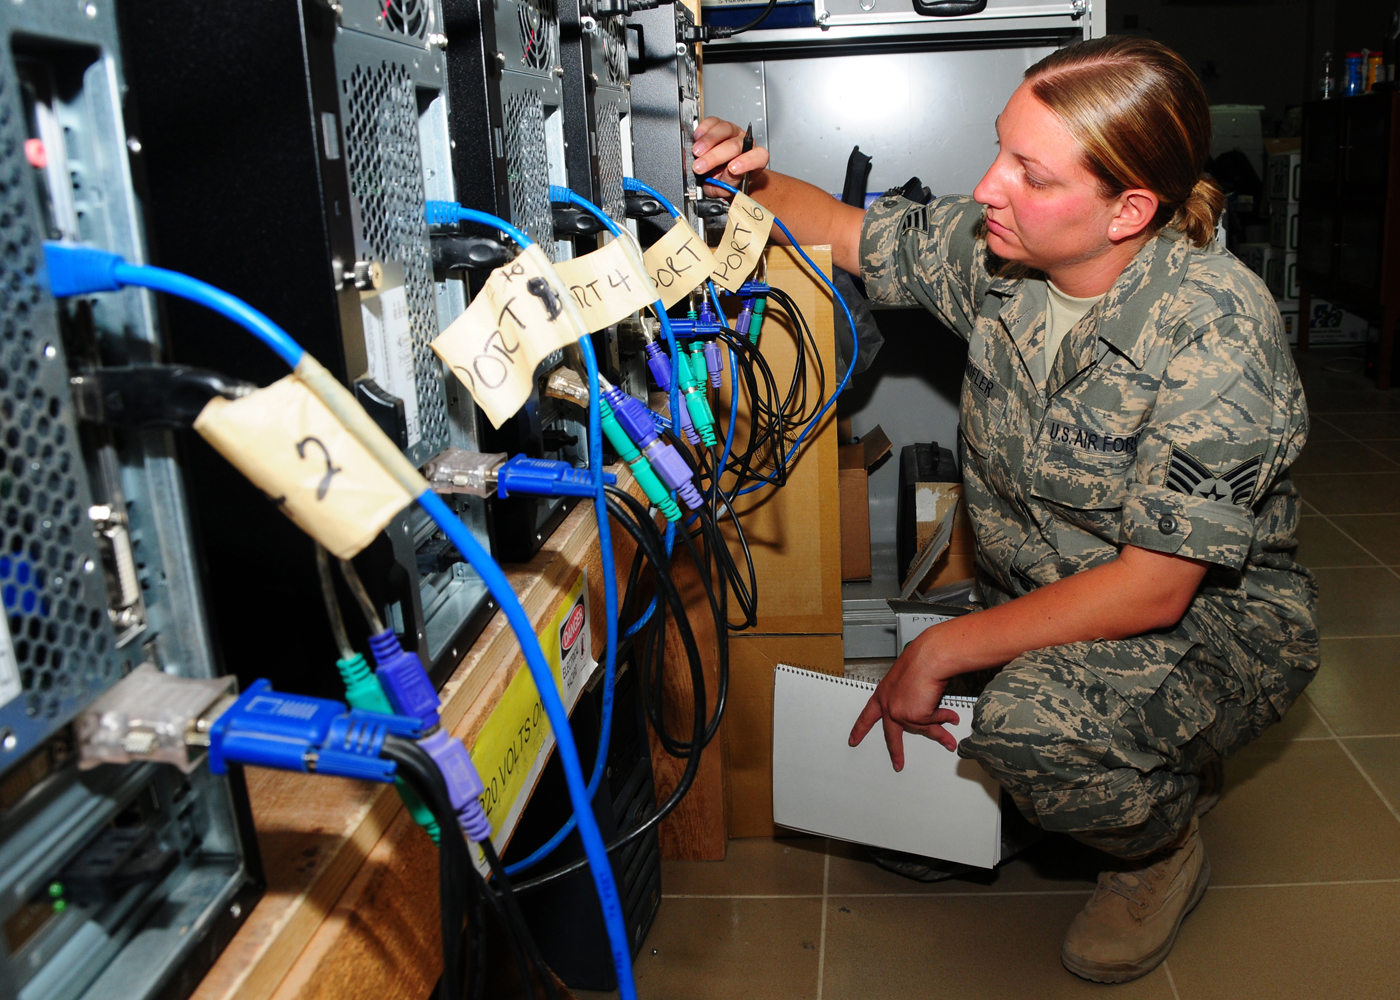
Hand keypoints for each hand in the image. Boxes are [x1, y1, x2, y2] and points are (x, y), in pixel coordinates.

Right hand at [692, 117, 769, 196]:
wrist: (719, 175)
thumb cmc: (727, 181)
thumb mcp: (727, 189)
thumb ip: (728, 184)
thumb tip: (721, 177)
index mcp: (755, 160)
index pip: (758, 157)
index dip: (747, 162)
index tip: (732, 169)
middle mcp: (746, 143)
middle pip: (735, 145)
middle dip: (715, 156)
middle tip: (700, 166)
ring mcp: (733, 132)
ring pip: (724, 130)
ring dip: (708, 141)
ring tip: (696, 152)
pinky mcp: (719, 124)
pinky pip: (713, 122)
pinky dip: (704, 129)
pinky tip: (697, 138)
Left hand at [848, 632, 960, 770]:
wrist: (929, 658)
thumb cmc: (919, 661)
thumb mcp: (907, 682)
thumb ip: (911, 699)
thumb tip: (929, 717)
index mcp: (882, 694)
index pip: (867, 715)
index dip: (860, 728)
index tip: (853, 739)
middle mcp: (889, 705)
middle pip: (891, 734)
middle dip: (896, 751)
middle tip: (897, 763)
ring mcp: (901, 712)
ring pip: (922, 728)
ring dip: (940, 735)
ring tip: (948, 743)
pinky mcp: (916, 716)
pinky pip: (935, 722)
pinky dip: (946, 718)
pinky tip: (953, 717)